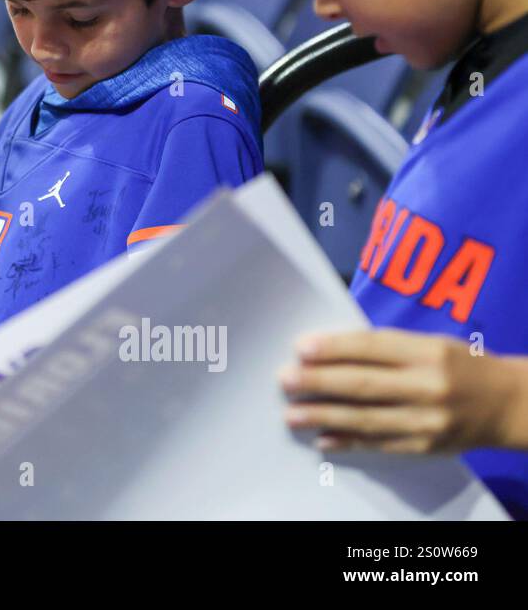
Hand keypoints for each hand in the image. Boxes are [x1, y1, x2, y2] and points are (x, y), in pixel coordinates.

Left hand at [280, 329, 527, 453]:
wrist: (508, 403)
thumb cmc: (458, 365)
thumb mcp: (429, 344)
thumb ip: (386, 348)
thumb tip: (328, 352)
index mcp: (428, 352)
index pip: (372, 348)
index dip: (334, 348)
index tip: (300, 347)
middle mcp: (428, 387)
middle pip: (364, 384)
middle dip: (319, 382)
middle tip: (285, 379)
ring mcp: (428, 421)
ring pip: (367, 418)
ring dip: (324, 416)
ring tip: (292, 413)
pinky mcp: (426, 447)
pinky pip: (380, 444)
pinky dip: (349, 442)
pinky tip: (323, 439)